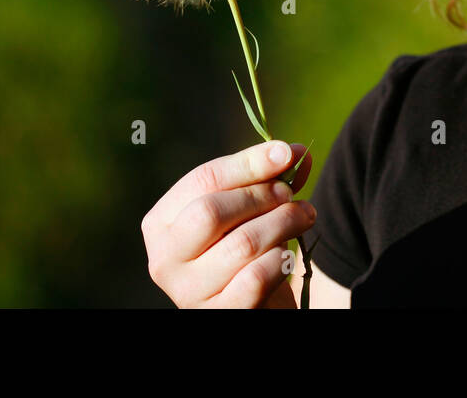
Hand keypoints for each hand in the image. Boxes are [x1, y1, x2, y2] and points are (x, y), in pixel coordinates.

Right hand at [141, 140, 315, 307]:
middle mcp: (164, 259)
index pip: (202, 180)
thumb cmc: (245, 248)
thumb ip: (268, 179)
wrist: (254, 303)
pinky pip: (256, 279)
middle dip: (260, 195)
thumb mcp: (248, 209)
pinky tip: (288, 255)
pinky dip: (280, 261)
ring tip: (305, 215)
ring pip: (241, 244)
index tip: (287, 153)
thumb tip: (296, 153)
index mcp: (161, 223)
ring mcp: (187, 292)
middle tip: (290, 193)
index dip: (249, 163)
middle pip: (210, 211)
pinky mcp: (217, 314)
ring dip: (283, 223)